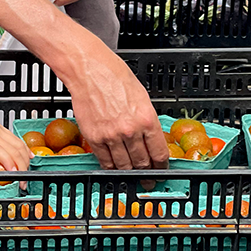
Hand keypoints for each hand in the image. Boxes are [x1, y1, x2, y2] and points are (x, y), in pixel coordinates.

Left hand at [0, 89, 31, 171]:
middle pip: (15, 152)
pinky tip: (28, 153)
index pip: (3, 155)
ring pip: (18, 144)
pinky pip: (15, 138)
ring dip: (25, 159)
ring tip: (27, 172)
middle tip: (23, 183)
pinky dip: (24, 147)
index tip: (16, 179)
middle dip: (22, 169)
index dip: (11, 168)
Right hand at [64, 42, 169, 170]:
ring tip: (132, 177)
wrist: (89, 70)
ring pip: (124, 166)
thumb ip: (147, 120)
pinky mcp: (94, 138)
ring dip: (129, 173)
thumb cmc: (114, 76)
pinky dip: (111, 168)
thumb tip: (150, 138)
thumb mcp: (142, 97)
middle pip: (142, 163)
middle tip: (148, 180)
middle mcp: (131, 131)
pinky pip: (105, 161)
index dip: (162, 166)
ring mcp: (111, 136)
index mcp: (147, 119)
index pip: (159, 153)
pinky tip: (115, 168)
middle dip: (147, 174)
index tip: (161, 170)